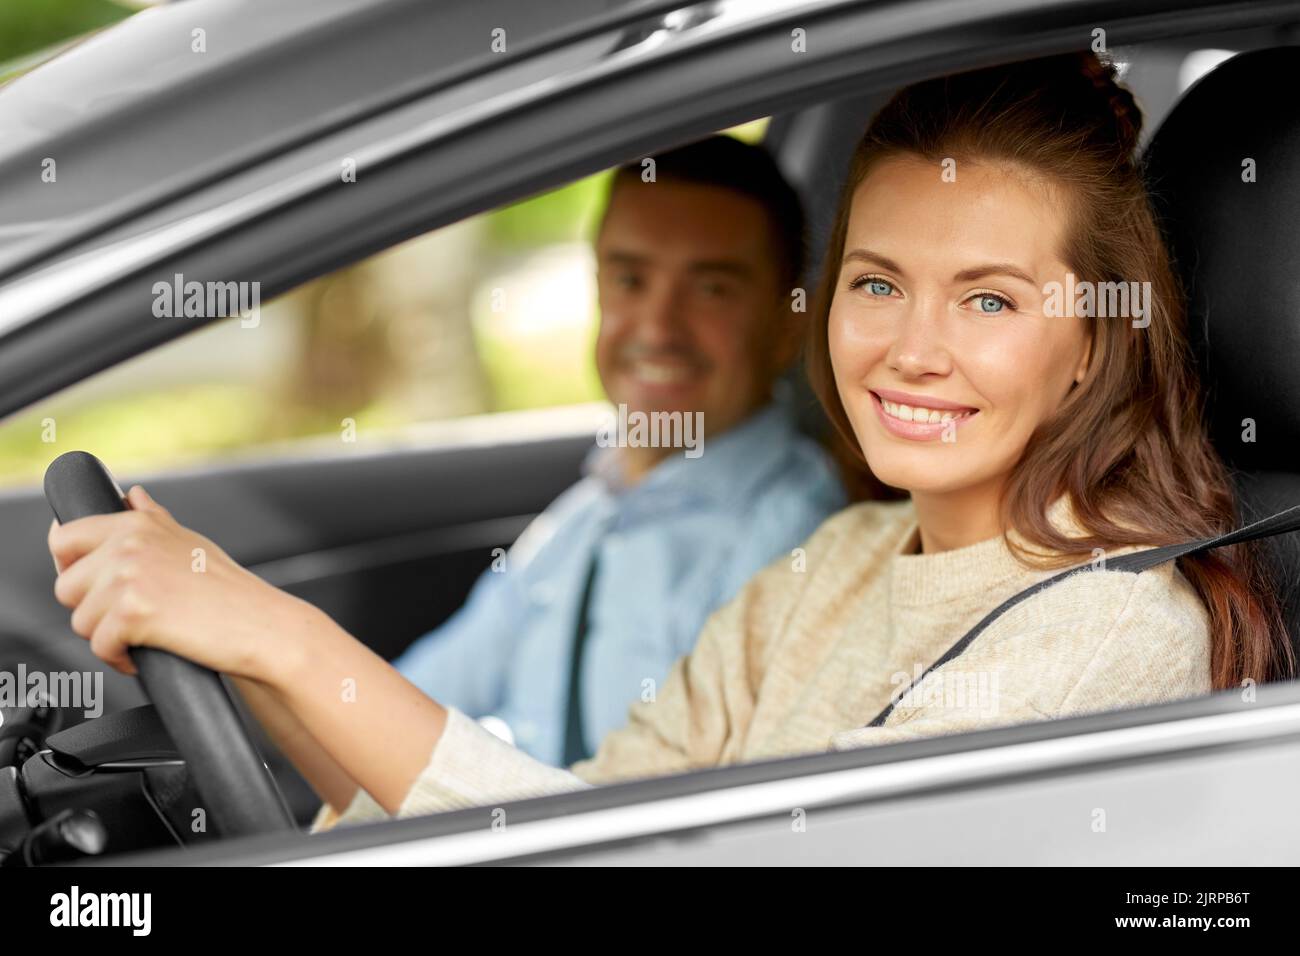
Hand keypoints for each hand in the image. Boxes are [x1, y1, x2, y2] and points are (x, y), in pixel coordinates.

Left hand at [48, 485, 318, 683]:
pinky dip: (120, 660)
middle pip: (66, 587)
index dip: (70, 567)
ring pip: (80, 621)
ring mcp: (129, 577)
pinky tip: (145, 654)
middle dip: (92, 610)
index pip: (64, 537)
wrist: (264, 627)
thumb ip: (153, 520)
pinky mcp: (132, 613)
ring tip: (145, 637)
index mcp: (137, 524)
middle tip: (130, 618)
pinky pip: (99, 646)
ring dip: (108, 637)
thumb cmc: (232, 592)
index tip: (90, 586)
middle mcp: (128, 544)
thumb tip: (132, 495)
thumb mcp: (190, 543)